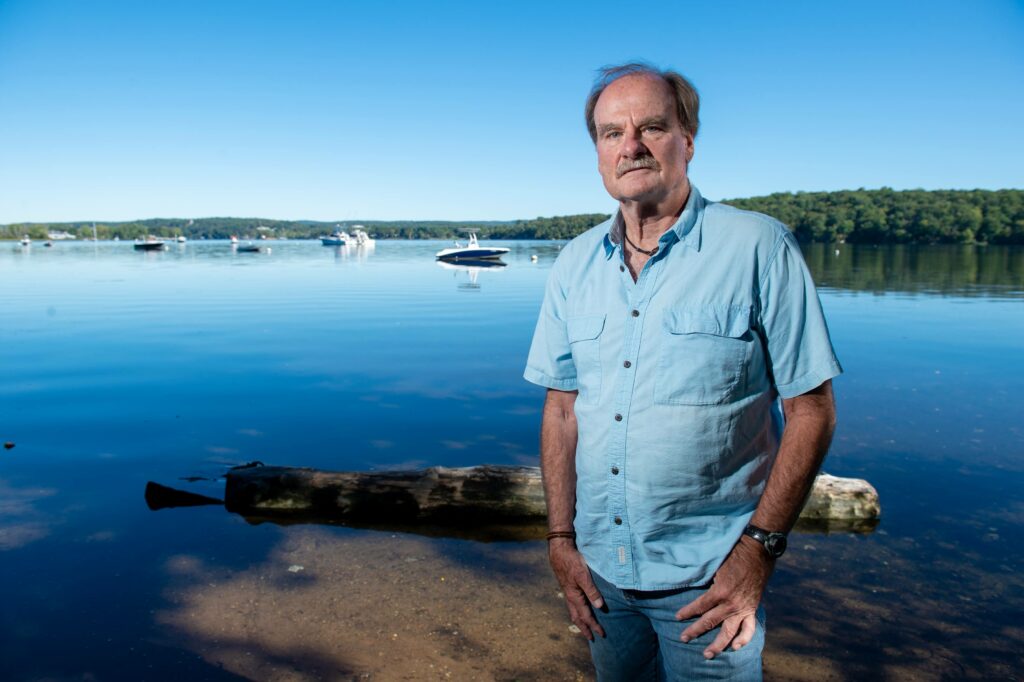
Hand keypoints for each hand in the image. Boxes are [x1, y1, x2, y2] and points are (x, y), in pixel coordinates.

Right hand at [548, 539, 604, 640]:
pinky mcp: (568, 586)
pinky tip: (580, 608)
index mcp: (574, 596)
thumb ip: (592, 591)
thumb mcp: (584, 575)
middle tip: (592, 638)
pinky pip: (572, 604)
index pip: (586, 616)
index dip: (594, 626)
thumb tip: (599, 607)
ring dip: (580, 621)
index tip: (601, 634)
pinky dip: (577, 612)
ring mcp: (568, 592)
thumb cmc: (572, 561)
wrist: (559, 550)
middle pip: (577, 618)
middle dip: (585, 628)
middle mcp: (570, 597)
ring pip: (573, 611)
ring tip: (585, 627)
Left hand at [675, 537, 772, 658]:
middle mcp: (730, 604)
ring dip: (717, 645)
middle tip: (683, 639)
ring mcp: (742, 609)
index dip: (687, 612)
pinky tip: (735, 647)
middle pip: (709, 622)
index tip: (677, 617)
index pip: (699, 606)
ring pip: (728, 632)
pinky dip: (743, 639)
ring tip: (707, 655)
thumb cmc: (733, 555)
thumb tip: (687, 579)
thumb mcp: (715, 564)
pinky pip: (749, 629)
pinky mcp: (751, 610)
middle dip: (694, 631)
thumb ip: (704, 577)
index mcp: (719, 592)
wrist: (757, 554)